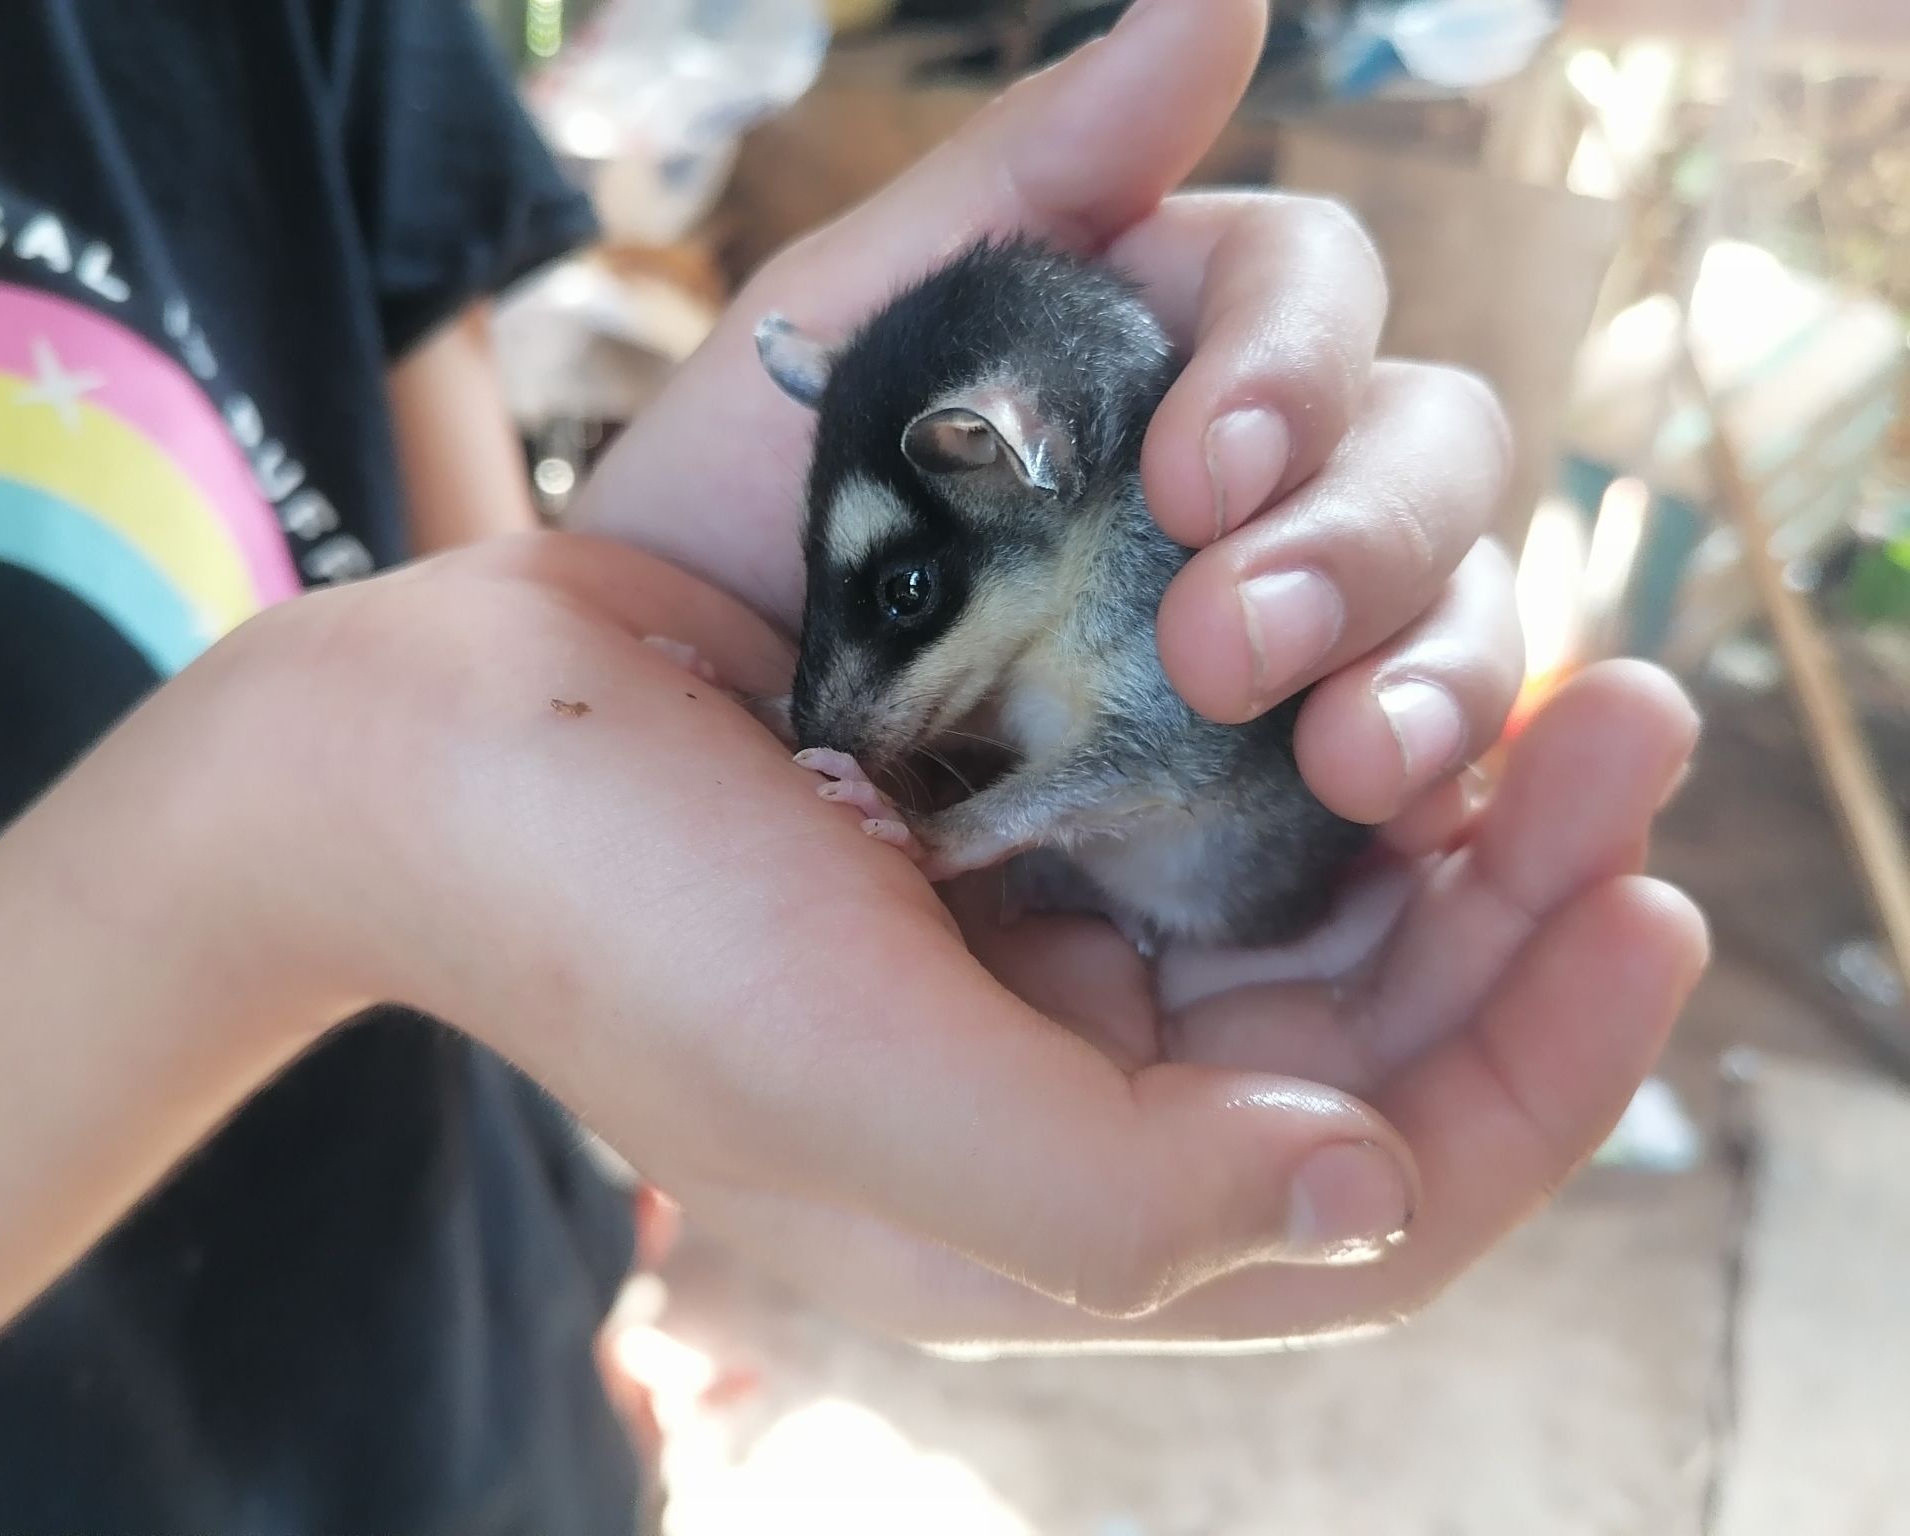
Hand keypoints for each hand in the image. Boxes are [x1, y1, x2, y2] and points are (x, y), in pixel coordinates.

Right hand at [265, 534, 1701, 1343]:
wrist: (431, 733)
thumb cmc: (605, 928)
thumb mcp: (842, 1095)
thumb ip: (1107, 1192)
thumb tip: (1368, 1188)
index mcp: (1063, 1171)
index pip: (1382, 1179)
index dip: (1545, 1060)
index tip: (1648, 897)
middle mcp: (1098, 1030)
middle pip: (1398, 978)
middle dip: (1523, 857)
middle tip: (1612, 707)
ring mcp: (1070, 871)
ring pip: (1340, 826)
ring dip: (1426, 718)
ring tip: (1458, 632)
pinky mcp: (1031, 726)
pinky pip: (1228, 686)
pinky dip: (1313, 609)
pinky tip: (1338, 549)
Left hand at [573, 0, 1519, 826]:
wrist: (654, 757)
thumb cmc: (721, 523)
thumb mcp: (838, 330)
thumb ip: (1031, 177)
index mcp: (1166, 356)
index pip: (1311, 297)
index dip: (1291, 361)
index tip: (1193, 472)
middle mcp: (1252, 498)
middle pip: (1424, 453)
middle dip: (1364, 538)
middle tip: (1228, 643)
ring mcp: (1283, 663)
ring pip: (1455, 622)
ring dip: (1439, 670)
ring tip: (1353, 761)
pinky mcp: (1276, 818)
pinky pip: (1427, 800)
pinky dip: (1464, 792)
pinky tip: (1397, 818)